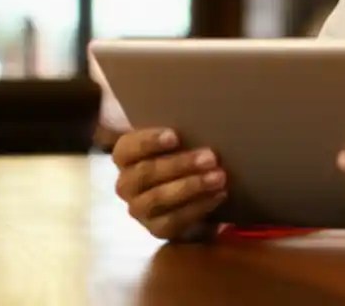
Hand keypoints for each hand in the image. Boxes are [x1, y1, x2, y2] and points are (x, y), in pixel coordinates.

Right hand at [112, 128, 227, 240]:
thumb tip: (201, 115)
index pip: (128, 147)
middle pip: (146, 173)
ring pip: (158, 198)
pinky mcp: (156, 229)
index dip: (149, 142)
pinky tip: (219, 195)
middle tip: (211, 157)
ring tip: (219, 176)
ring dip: (191, 186)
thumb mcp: (179, 139)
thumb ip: (179, 130)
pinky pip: (174, 220)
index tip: (175, 136)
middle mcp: (126, 184)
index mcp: (125, 156)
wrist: (191, 192)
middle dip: (180, 164)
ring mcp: (139, 209)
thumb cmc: (182, 153)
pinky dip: (198, 207)